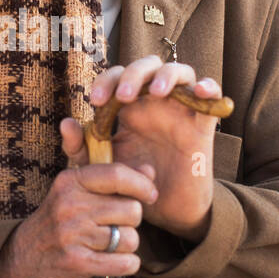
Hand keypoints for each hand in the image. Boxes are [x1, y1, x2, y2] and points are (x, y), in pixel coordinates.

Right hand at [0, 152, 158, 277]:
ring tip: (108, 245)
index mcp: (71, 181)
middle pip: (131, 210)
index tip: (150, 195)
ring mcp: (72, 234)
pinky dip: (127, 265)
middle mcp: (70, 204)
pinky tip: (115, 262)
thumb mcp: (77, 192)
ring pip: (130, 238)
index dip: (142, 185)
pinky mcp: (77, 262)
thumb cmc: (58, 222)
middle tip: (114, 226)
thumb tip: (149, 171)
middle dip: (131, 221)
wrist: (21, 258)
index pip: (117, 175)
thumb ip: (114, 178)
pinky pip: (123, 263)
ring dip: (126, 245)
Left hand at [61, 55, 218, 242]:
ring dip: (167, 76)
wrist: (165, 211)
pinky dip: (208, 86)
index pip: (118, 77)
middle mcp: (155, 103)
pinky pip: (212, 97)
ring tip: (157, 92)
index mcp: (129, 108)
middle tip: (125, 96)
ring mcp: (180, 111)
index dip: (106, 81)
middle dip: (134, 74)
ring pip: (179, 72)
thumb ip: (81, 148)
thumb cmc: (133, 186)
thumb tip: (66, 123)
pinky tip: (199, 90)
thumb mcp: (102, 168)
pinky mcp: (203, 125)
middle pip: (147, 66)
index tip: (96, 101)